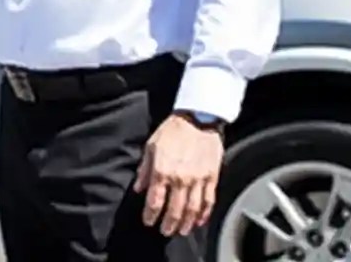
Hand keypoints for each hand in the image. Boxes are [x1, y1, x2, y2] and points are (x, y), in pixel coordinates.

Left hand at [134, 113, 224, 236]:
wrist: (198, 118)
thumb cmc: (173, 129)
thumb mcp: (151, 146)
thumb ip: (145, 169)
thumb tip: (139, 187)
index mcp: (162, 171)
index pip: (155, 201)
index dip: (151, 215)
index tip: (149, 221)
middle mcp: (180, 178)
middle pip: (175, 210)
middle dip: (169, 224)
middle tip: (166, 231)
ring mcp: (198, 180)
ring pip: (193, 210)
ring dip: (187, 223)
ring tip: (182, 230)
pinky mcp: (212, 178)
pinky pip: (208, 201)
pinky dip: (204, 214)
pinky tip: (199, 220)